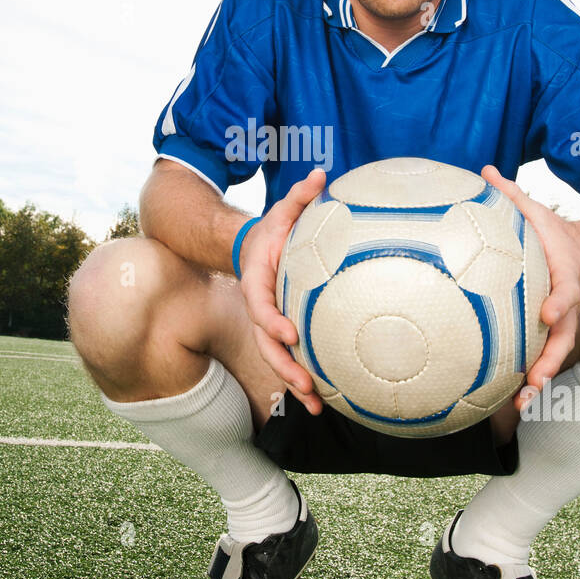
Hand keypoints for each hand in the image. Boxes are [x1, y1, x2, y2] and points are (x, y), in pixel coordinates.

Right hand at [238, 168, 326, 415]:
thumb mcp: (283, 211)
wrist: (256, 249)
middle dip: (284, 366)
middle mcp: (260, 308)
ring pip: (276, 359)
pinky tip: (323, 403)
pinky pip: (289, 359)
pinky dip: (302, 382)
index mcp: (257, 282)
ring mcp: (268, 324)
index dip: (272, 321)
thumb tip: (320, 173)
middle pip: (266, 344)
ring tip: (317, 405)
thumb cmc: (275, 231)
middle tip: (305, 384)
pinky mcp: (281, 333)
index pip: (260, 305)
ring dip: (294, 383)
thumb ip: (300, 196)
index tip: (290, 334)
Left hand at [481, 165, 579, 411]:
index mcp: (564, 275)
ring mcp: (562, 322)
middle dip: (551, 358)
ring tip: (523, 401)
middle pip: (563, 336)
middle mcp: (566, 303)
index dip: (560, 302)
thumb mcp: (536, 210)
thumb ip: (511, 193)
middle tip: (536, 378)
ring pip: (555, 355)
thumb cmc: (554, 231)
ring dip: (541, 378)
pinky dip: (530, 378)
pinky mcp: (551, 332)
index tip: (549, 312)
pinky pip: (542, 357)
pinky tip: (510, 400)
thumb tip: (484, 170)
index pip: (565, 291)